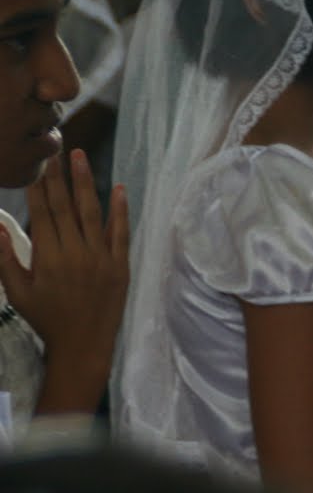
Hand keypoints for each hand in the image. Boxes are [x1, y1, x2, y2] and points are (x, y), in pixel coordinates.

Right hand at [0, 152, 129, 398]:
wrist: (83, 345)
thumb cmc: (46, 318)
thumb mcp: (17, 291)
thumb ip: (5, 257)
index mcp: (48, 257)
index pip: (43, 212)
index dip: (39, 186)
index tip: (37, 162)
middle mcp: (75, 253)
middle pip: (66, 206)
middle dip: (59, 175)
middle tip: (57, 147)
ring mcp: (101, 258)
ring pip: (93, 213)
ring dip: (87, 182)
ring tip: (81, 156)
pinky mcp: (121, 265)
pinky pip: (121, 232)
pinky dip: (121, 210)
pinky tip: (120, 188)